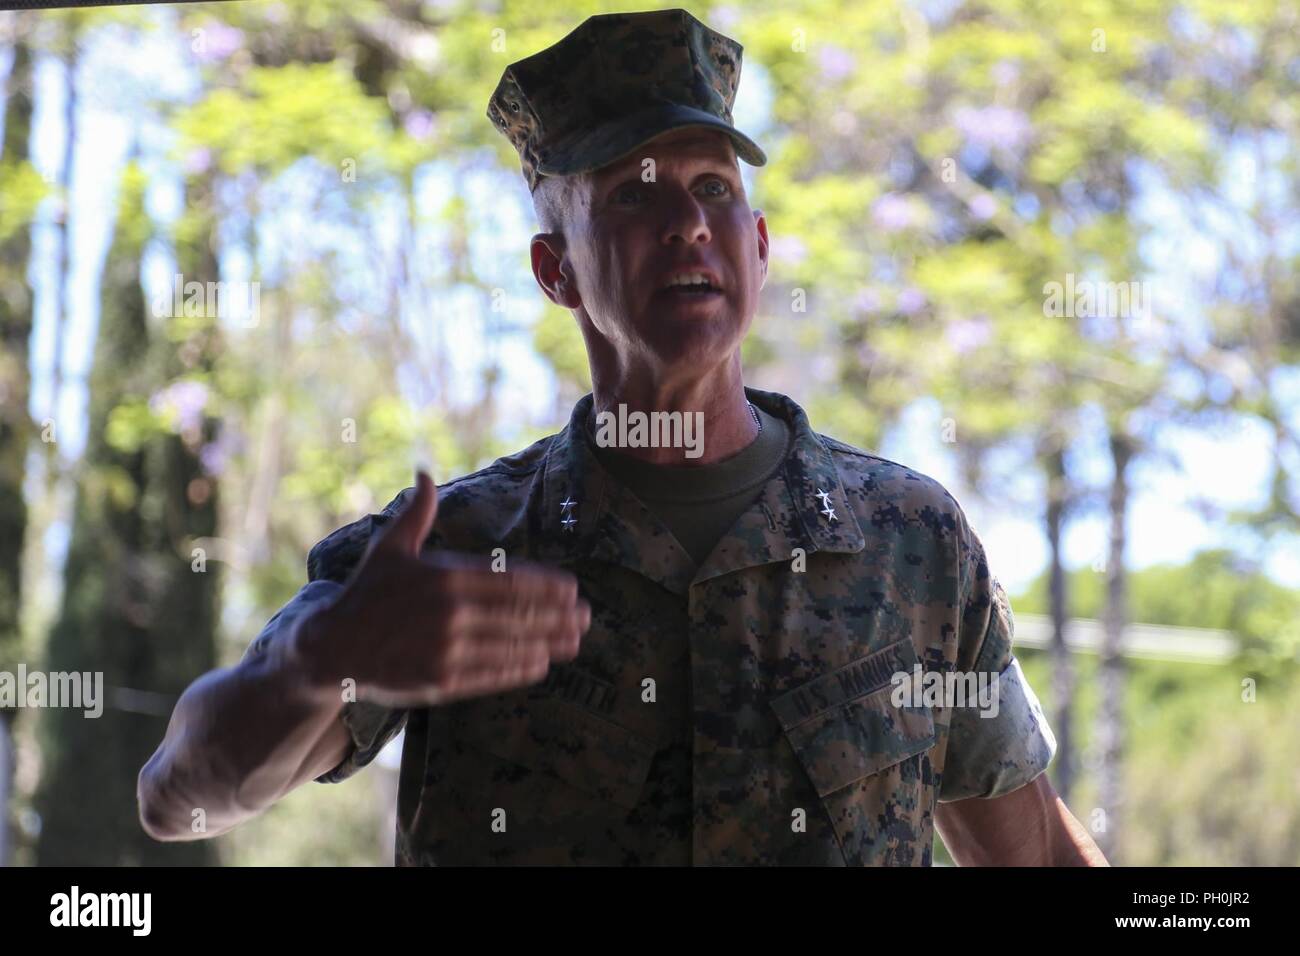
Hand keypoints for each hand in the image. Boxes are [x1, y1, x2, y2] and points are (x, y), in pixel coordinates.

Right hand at [292, 469, 590, 707]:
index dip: (546, 586)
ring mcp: (446, 650)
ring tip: (574, 640)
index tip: (572, 588)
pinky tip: (540, 663)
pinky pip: (491, 674)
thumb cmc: (366, 594)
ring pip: (511, 646)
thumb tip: (426, 472)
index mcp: (444, 578)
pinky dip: (519, 668)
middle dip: (558, 616)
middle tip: (587, 617)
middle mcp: (450, 614)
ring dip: (548, 643)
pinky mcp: (440, 681)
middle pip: (519, 614)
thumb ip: (417, 514)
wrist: (331, 647)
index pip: (509, 581)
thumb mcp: (389, 548)